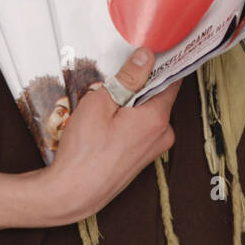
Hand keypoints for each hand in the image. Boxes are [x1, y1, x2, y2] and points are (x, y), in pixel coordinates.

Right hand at [43, 49, 182, 223]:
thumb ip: (128, 78)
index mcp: (157, 118)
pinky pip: (140, 129)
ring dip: (130, 105)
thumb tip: (146, 57)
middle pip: (157, 95)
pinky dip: (127, 121)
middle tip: (111, 85)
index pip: (171, 79)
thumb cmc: (84, 151)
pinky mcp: (143, 158)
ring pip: (147, 113)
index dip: (160, 64)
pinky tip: (105, 126)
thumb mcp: (101, 102)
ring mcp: (154, 149)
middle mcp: (163, 134)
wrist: (73, 192)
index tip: (149, 52)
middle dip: (137, 86)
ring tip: (103, 109)